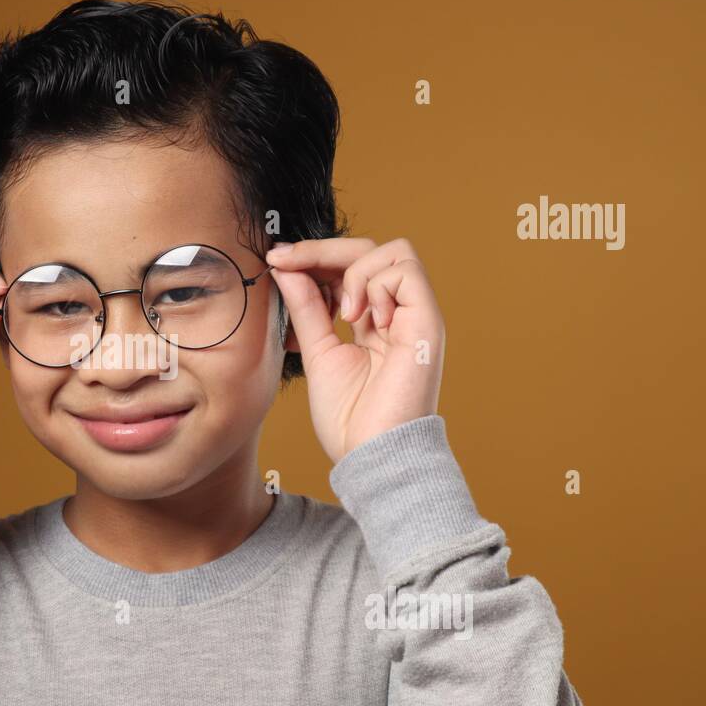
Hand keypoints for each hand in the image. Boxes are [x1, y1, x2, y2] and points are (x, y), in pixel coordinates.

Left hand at [266, 237, 443, 463]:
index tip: (277, 258)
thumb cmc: (349, 419)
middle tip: (288, 262)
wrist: (371, 455)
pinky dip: (377, 286)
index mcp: (372, 322)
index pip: (349, 268)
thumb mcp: (317, 352)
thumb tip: (287, 268)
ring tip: (341, 315)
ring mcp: (415, 316)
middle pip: (370, 250)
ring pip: (395, 252)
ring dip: (355, 273)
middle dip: (323, 250)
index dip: (314, 257)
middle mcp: (397, 314)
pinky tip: (365, 321)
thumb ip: (306, 309)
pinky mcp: (428, 322)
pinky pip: (406, 272)